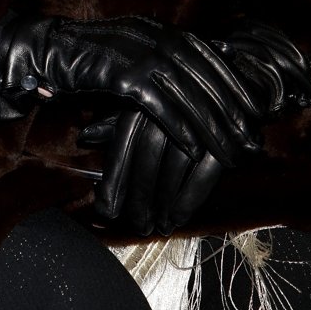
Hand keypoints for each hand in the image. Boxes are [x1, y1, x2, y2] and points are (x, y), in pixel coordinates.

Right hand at [0, 15, 267, 164]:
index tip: (256, 108)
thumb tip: (193, 83)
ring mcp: (133, 51)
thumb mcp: (128, 55)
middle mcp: (150, 34)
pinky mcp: (115, 72)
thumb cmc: (86, 60)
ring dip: (211, 122)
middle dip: (231, 107)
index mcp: (156, 28)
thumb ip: (157, 62)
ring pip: (184, 89)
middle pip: (202, 72)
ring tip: (230, 151)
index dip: (233, 81)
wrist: (41, 51)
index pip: (206, 53)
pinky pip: (154, 102)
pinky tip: (193, 147)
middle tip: (252, 138)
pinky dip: (177, 124)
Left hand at [80, 110, 222, 235]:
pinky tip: (178, 217)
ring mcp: (199, 119)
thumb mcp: (143, 103)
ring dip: (164, 201)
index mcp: (148, 96)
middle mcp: (170, 105)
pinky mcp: (225, 134)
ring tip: (157, 226)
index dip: (115, 178)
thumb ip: (114, 121)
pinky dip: (190, 197)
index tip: (107, 209)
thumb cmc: (177, 97)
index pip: (125, 141)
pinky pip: (205, 170)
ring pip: (176, 165)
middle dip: (140, 196)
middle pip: (148, 156)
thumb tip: (85, 136)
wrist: (224, 83)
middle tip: (136, 224)